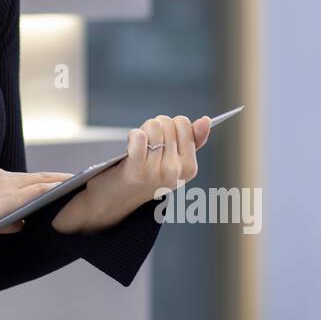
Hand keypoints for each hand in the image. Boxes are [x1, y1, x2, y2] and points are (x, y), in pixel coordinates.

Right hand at [0, 168, 75, 246]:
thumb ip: (4, 219)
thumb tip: (22, 224)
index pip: (21, 178)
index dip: (38, 178)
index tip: (52, 178)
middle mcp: (0, 176)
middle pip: (33, 176)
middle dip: (54, 176)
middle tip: (74, 176)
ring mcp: (6, 184)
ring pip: (38, 180)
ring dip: (58, 181)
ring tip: (75, 183)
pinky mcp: (10, 195)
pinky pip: (37, 189)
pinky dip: (52, 187)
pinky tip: (65, 189)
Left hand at [50, 115, 211, 234]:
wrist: (115, 200)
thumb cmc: (145, 173)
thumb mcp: (172, 161)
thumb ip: (191, 141)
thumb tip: (205, 120)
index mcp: (189, 169)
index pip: (184, 125)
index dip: (170, 124)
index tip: (162, 136)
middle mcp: (175, 172)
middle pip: (168, 123)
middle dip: (155, 125)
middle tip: (147, 142)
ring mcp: (156, 173)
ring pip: (153, 127)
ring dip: (143, 129)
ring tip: (138, 144)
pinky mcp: (136, 172)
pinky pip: (139, 138)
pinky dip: (134, 135)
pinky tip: (130, 143)